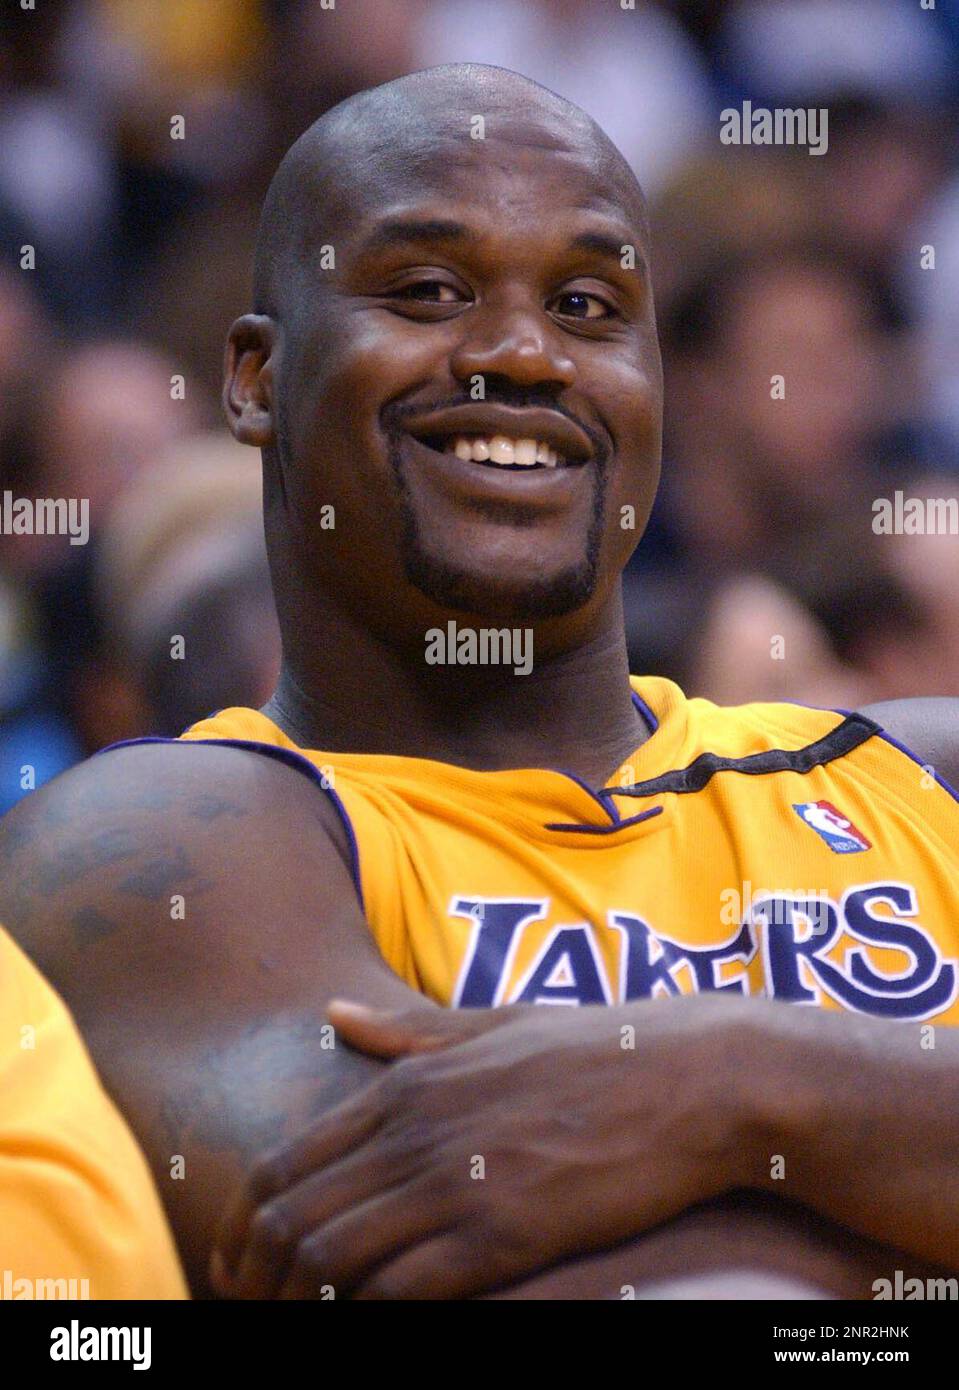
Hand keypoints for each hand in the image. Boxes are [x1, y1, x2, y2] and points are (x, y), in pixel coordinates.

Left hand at [211, 995, 752, 1298]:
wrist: (690, 1076)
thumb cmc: (595, 1050)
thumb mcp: (490, 1024)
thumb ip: (407, 1032)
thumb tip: (334, 1011)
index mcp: (405, 1085)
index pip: (284, 1164)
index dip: (244, 1224)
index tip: (236, 1264)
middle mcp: (415, 1132)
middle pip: (292, 1219)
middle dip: (256, 1276)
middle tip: (252, 1307)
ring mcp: (456, 1184)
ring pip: (332, 1259)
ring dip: (305, 1301)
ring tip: (303, 1319)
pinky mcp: (503, 1235)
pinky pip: (402, 1293)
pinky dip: (372, 1314)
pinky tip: (373, 1321)